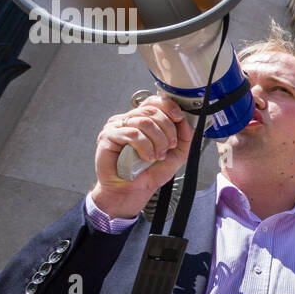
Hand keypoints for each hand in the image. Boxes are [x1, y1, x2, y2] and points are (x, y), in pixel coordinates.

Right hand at [91, 96, 192, 219]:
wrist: (131, 192)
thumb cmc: (147, 173)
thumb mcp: (175, 155)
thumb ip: (184, 138)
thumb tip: (186, 122)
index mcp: (143, 120)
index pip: (154, 101)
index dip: (169, 107)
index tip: (179, 119)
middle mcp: (129, 120)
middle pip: (152, 110)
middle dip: (167, 129)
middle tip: (169, 147)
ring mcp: (117, 126)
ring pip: (144, 121)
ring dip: (157, 140)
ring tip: (157, 155)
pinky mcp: (108, 136)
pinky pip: (132, 134)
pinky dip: (145, 146)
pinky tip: (147, 157)